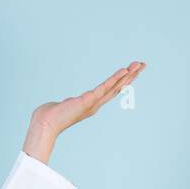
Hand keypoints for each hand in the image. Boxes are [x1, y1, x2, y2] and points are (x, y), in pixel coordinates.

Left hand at [28, 60, 145, 140]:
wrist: (45, 123)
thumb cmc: (51, 116)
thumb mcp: (65, 107)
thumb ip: (69, 104)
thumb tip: (64, 104)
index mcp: (92, 104)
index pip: (111, 90)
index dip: (123, 81)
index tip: (132, 71)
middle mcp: (96, 104)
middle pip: (118, 87)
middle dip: (131, 76)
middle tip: (143, 65)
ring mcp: (94, 102)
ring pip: (115, 86)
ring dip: (128, 75)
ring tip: (139, 65)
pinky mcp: (88, 100)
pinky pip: (105, 87)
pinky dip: (115, 78)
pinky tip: (124, 71)